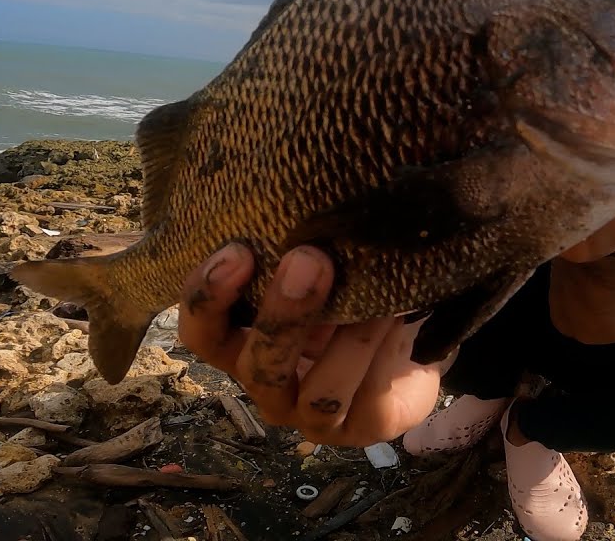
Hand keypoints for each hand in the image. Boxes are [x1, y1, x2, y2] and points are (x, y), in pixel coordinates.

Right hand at [177, 243, 443, 446]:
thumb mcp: (319, 258)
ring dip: (350, 340)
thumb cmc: (348, 284)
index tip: (239, 250)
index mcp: (241, 342)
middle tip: (311, 260)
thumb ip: (297, 237)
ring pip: (316, 395)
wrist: (412, 326)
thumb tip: (299, 186)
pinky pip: (368, 401)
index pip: (202, 333)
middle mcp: (268, 384)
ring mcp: (312, 415)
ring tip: (379, 301)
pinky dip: (386, 359)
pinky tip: (401, 322)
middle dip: (283, 315)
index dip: (210, 298)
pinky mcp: (363, 428)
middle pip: (254, 368)